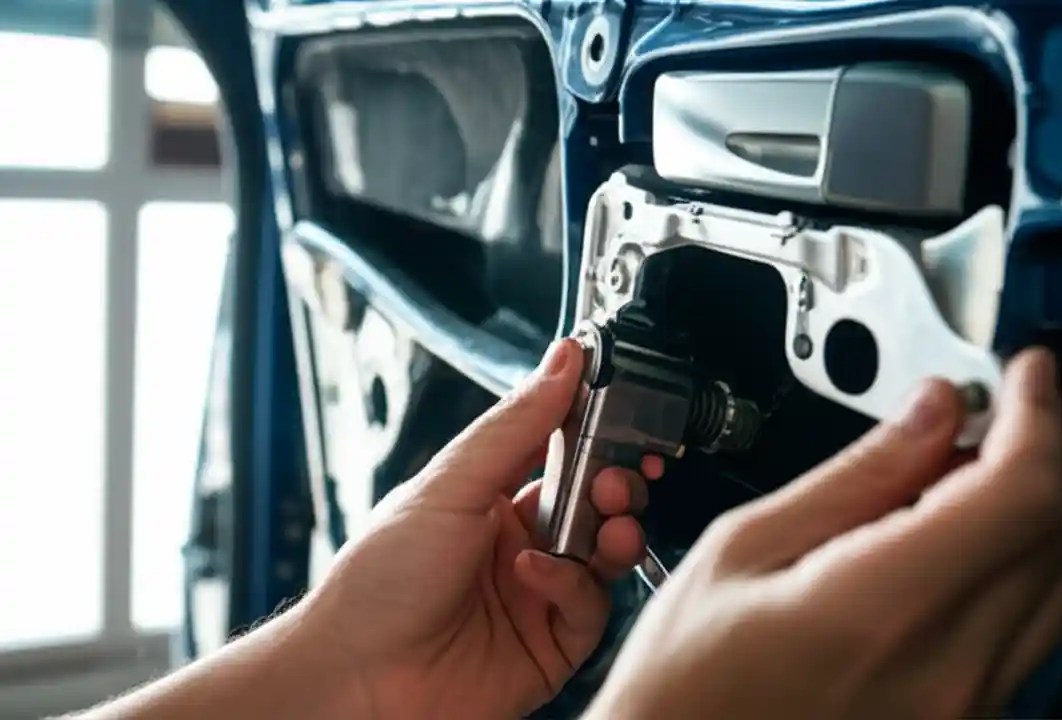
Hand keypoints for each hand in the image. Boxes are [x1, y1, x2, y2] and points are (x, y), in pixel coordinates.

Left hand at [297, 339, 659, 718]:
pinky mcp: (552, 647)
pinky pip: (591, 609)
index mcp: (493, 500)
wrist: (357, 677)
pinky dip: (573, 586)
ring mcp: (538, 596)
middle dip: (617, 486)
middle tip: (618, 478)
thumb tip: (564, 359)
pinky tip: (536, 576)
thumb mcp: (450, 484)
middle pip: (596, 506)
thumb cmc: (380, 579)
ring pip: (607, 556)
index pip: (562, 455)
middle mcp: (521, 545)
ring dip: (615, 532)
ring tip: (609, 523)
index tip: (625, 415)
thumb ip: (516, 424)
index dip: (597, 436)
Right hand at [585, 349, 1061, 719]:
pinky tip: (944, 551)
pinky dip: (1006, 574)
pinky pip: (1023, 637)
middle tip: (974, 419)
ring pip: (1051, 589)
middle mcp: (946, 670)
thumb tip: (933, 411)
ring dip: (1023, 516)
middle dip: (1028, 457)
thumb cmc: (685, 681)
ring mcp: (963, 710)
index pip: (1018, 493)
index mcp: (884, 606)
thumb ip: (857, 475)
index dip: (1038, 417)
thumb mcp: (747, 547)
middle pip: (1049, 535)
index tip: (1026, 376)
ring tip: (950, 483)